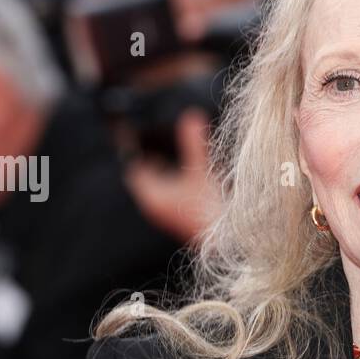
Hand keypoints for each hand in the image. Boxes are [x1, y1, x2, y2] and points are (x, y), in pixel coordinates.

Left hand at [124, 109, 219, 243]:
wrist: (225, 243)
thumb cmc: (208, 210)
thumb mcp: (200, 171)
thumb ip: (194, 144)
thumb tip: (191, 115)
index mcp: (151, 195)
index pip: (134, 168)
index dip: (133, 148)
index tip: (133, 132)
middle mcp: (155, 206)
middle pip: (145, 177)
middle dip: (150, 157)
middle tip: (153, 136)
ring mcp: (167, 214)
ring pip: (158, 187)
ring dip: (162, 171)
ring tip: (169, 151)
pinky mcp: (179, 218)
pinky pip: (169, 195)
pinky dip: (173, 182)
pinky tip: (185, 174)